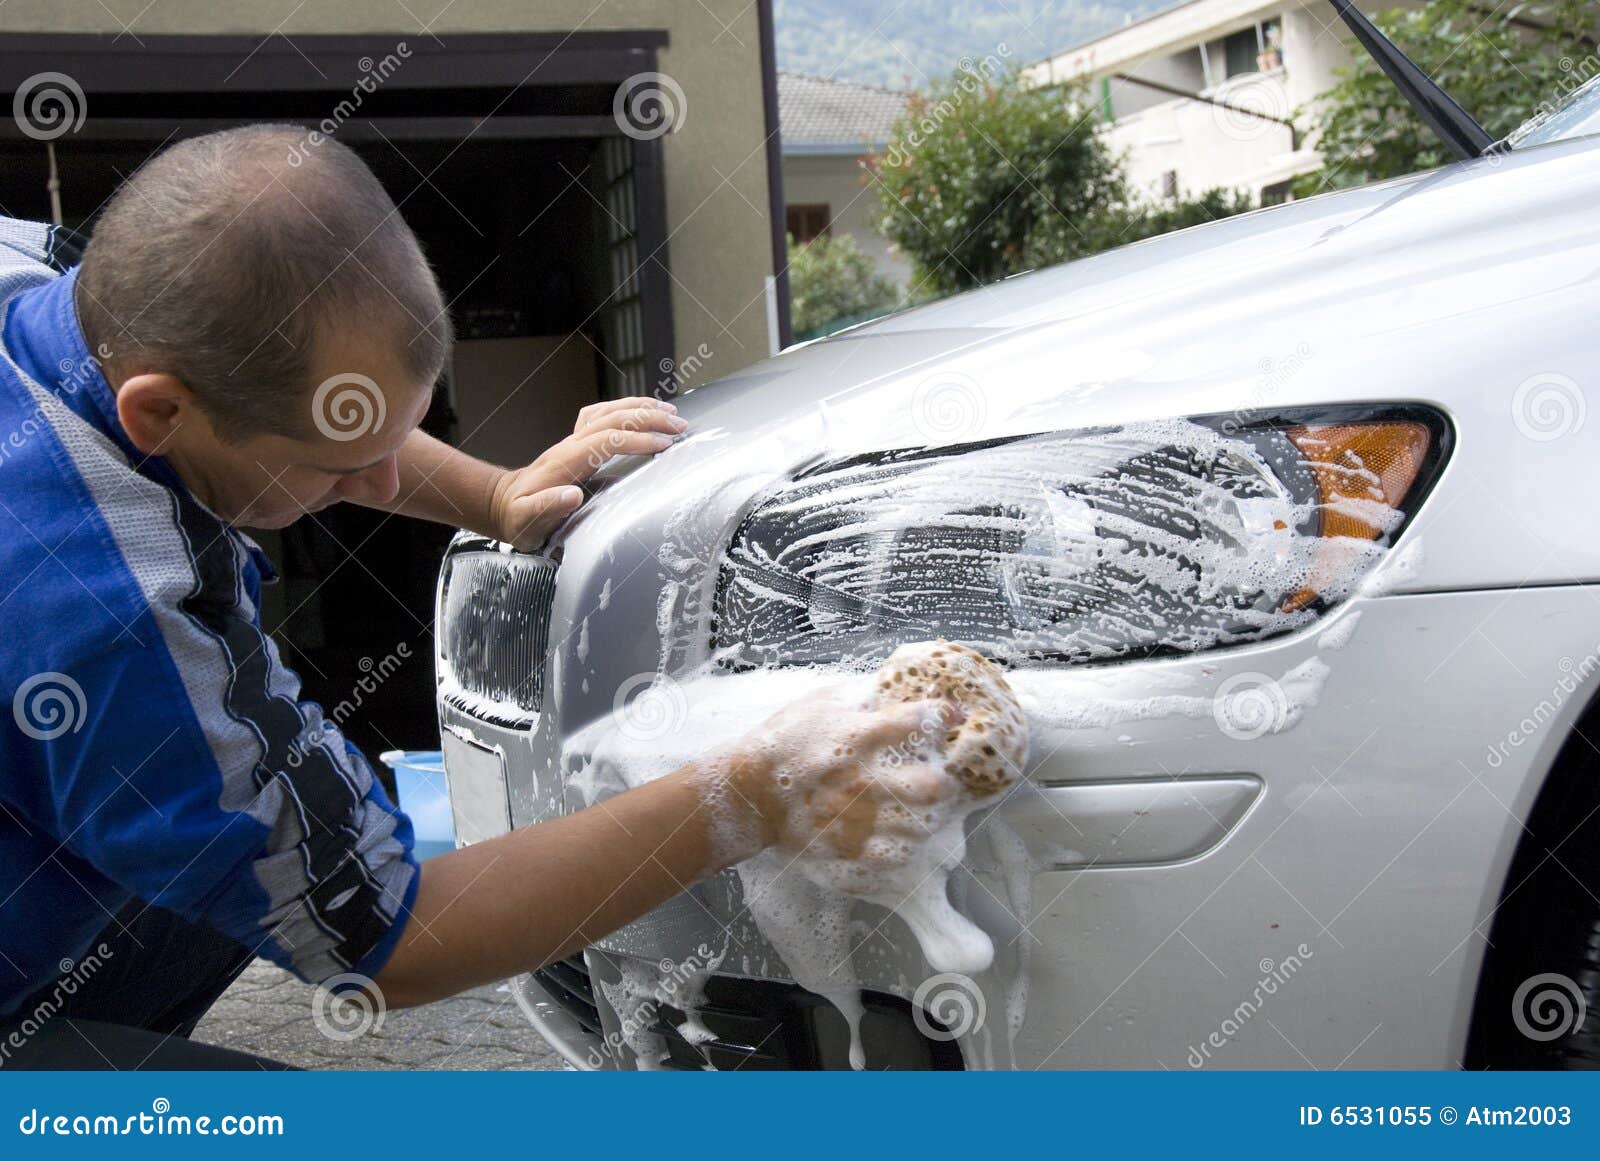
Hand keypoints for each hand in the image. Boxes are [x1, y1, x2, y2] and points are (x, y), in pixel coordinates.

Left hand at [488, 397, 685, 549]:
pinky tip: (640, 411)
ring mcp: (573, 441)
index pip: (607, 440)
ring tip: (669, 411)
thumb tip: (572, 495)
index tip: (663, 445)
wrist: (502, 505)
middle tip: (679, 425)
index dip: (636, 439)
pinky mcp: (576, 443)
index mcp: (564, 461)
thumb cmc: (517, 517)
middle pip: (613, 419)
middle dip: (648, 418)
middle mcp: (570, 445)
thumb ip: (546, 507)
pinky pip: (602, 416)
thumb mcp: (526, 520)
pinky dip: (625, 409)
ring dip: (640, 408)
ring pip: (609, 412)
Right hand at [727, 687, 966, 862]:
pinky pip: (893, 855)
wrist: (748, 791)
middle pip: (928, 786)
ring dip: (927, 817)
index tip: (955, 715)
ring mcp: (854, 817)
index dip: (943, 715)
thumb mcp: (818, 704)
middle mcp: (860, 778)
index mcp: (854, 736)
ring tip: (925, 811)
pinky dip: (904, 846)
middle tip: (942, 780)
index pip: (914, 720)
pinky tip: (902, 835)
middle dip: (945, 783)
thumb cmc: (784, 741)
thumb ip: (858, 698)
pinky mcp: (845, 846)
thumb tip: (895, 686)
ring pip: (918, 825)